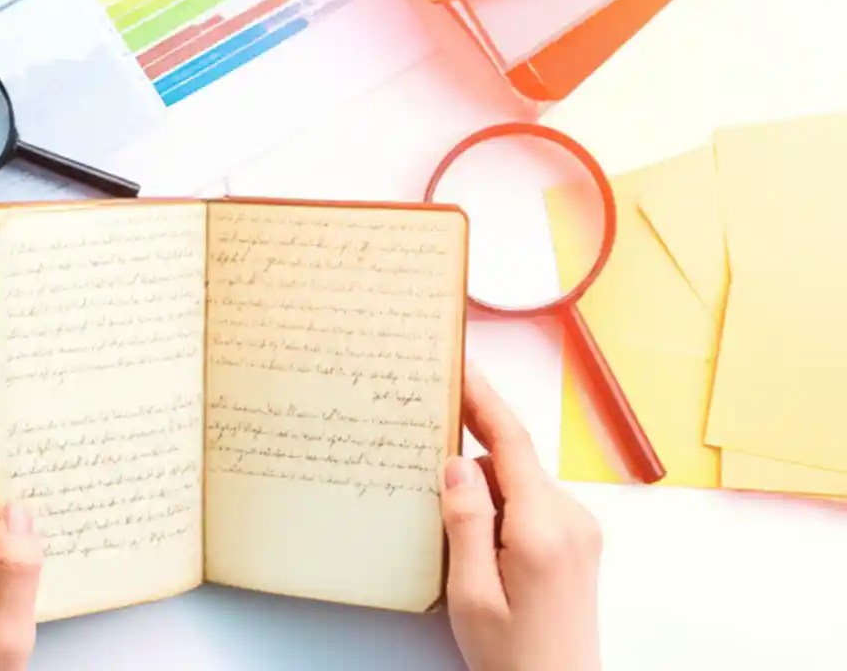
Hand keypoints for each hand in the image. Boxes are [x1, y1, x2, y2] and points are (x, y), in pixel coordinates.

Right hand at [441, 368, 602, 670]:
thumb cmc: (514, 657)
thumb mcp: (471, 594)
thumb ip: (465, 522)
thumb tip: (458, 463)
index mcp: (543, 528)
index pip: (510, 441)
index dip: (482, 397)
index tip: (459, 363)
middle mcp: (571, 519)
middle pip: (510, 461)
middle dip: (469, 461)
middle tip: (425, 466)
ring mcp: (579, 530)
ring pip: (517, 484)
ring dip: (483, 495)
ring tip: (457, 546)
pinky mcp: (577, 543)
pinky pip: (529, 505)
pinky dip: (499, 510)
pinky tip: (478, 548)